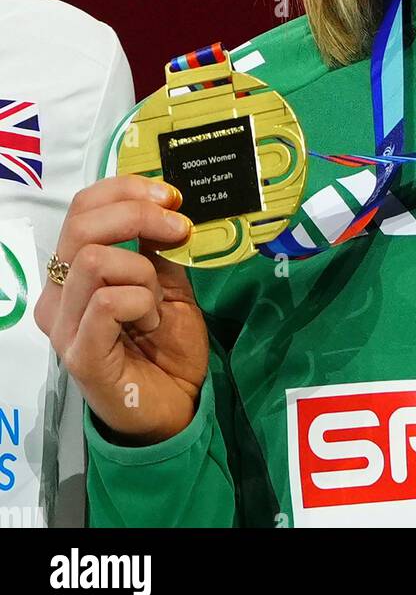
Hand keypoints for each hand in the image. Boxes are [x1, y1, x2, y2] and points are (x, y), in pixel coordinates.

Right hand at [34, 175, 209, 443]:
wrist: (176, 405)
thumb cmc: (167, 344)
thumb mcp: (169, 280)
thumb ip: (158, 245)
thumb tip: (164, 200)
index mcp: (74, 271)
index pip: (82, 207)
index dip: (126, 189)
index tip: (170, 196)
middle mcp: (58, 295)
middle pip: (82, 224)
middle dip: (138, 214)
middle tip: (178, 229)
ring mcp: (64, 326)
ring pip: (94, 259)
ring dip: (142, 270)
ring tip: (156, 299)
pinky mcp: (79, 353)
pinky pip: (107, 301)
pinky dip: (140, 300)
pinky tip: (149, 321)